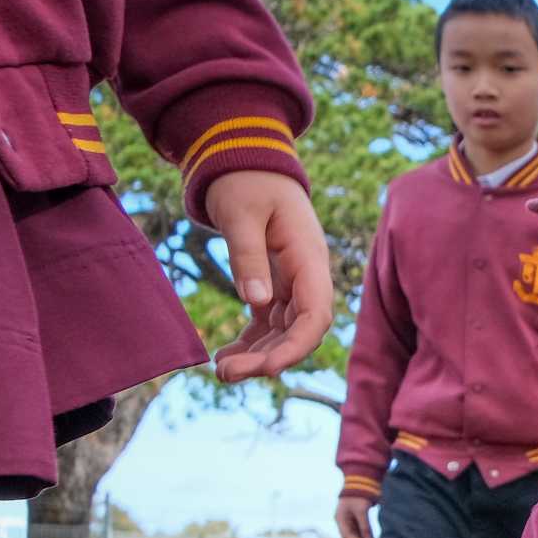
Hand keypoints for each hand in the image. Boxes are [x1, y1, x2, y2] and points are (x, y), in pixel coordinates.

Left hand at [201, 169, 334, 381]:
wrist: (245, 163)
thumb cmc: (245, 182)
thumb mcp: (240, 213)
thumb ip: (248, 256)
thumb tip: (255, 303)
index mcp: (308, 258)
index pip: (316, 313)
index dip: (297, 346)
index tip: (267, 368)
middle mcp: (307, 276)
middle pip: (299, 330)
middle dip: (269, 358)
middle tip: (226, 374)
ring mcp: (292, 283)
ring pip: (283, 333)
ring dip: (258, 355)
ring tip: (220, 370)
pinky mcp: (273, 285)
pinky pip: (267, 323)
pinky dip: (249, 342)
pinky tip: (224, 356)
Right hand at [333, 492, 375, 537]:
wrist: (359, 483)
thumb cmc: (359, 496)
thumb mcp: (362, 511)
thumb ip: (364, 526)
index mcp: (340, 519)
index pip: (347, 537)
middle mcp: (342, 522)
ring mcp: (348, 521)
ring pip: (355, 536)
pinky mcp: (354, 519)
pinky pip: (359, 531)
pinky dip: (366, 535)